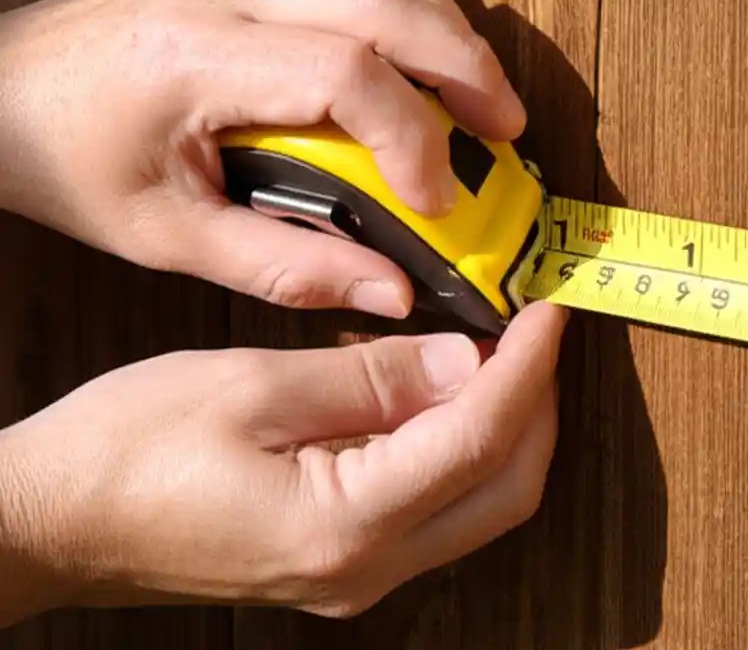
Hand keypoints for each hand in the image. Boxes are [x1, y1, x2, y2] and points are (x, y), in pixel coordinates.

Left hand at [0, 0, 524, 317]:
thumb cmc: (65, 162)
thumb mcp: (166, 238)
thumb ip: (285, 266)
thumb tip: (388, 289)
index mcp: (194, 54)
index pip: (346, 72)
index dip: (414, 137)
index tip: (437, 200)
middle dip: (464, 66)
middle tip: (505, 130)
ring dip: (443, 21)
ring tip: (475, 87)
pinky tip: (418, 39)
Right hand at [0, 302, 566, 624]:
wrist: (56, 525)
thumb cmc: (127, 453)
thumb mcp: (253, 387)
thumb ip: (372, 377)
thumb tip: (464, 360)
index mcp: (346, 525)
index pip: (480, 440)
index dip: (529, 370)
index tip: (550, 313)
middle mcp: (368, 568)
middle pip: (504, 490)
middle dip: (535, 405)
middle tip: (534, 331)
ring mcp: (358, 576)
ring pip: (478, 504)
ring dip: (501, 427)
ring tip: (497, 352)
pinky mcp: (343, 563)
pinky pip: (433, 508)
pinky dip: (454, 448)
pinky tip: (436, 391)